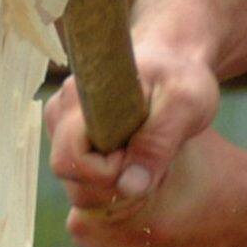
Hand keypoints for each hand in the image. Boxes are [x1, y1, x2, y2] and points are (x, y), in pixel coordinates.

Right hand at [46, 43, 219, 210]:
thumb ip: (158, 143)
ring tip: (146, 160)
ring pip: (73, 182)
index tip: (145, 153)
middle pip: (67, 175)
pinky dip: (107, 182)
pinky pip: (80, 179)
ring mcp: (62, 125)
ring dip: (112, 186)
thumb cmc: (182, 75)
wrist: (175, 58)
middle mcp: (61, 111)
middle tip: (151, 164)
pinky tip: (135, 161)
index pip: (72, 160)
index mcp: (81, 98)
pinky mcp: (70, 137)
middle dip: (111, 184)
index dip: (109, 172)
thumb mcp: (185, 105)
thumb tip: (129, 187)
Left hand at [64, 130, 246, 246]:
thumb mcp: (176, 139)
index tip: (104, 155)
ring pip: (95, 240)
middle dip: (95, 195)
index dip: (91, 169)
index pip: (84, 191)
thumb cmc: (219, 167)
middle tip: (112, 172)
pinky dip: (120, 235)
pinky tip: (141, 214)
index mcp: (142, 220)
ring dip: (103, 217)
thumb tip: (93, 122)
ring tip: (127, 193)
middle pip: (83, 219)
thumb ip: (132, 136)